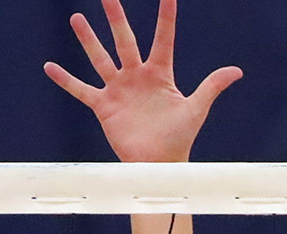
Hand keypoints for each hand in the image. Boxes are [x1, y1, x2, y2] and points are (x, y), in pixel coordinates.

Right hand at [45, 0, 241, 162]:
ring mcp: (119, 89)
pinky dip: (66, 80)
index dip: (165, 16)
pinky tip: (49, 66)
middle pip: (125, 39)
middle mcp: (137, 76)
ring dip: (88, 39)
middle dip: (115, 17)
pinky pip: (81, 90)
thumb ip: (212, 86)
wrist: (158, 164)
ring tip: (76, 18)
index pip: (162, 38)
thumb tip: (237, 70)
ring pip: (100, 58)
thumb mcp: (196, 109)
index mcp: (160, 73)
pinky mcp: (104, 106)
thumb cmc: (179, 138)